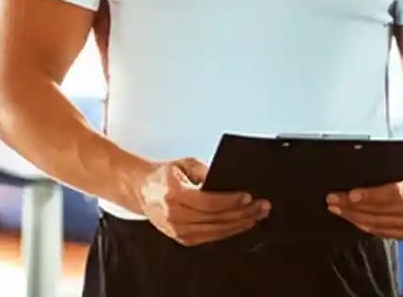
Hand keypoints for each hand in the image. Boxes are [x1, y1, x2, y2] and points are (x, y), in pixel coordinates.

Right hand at [135, 158, 270, 246]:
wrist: (142, 190)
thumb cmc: (162, 176)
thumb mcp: (184, 164)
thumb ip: (206, 172)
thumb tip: (227, 183)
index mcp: (174, 195)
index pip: (209, 202)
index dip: (231, 201)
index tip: (248, 197)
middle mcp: (175, 216)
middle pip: (216, 219)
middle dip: (243, 213)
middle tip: (261, 207)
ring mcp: (177, 230)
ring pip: (216, 232)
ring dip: (239, 224)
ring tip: (256, 216)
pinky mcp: (182, 239)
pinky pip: (210, 238)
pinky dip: (227, 232)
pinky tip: (240, 225)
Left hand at [326, 152, 402, 239]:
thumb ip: (393, 166)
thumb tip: (360, 170)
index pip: (393, 194)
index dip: (369, 196)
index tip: (350, 194)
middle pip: (380, 211)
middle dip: (352, 207)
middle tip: (332, 199)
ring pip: (378, 225)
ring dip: (353, 217)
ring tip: (336, 208)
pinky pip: (384, 232)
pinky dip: (365, 226)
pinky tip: (352, 218)